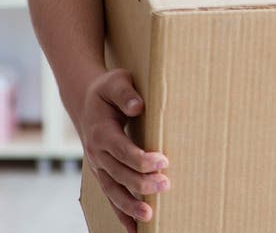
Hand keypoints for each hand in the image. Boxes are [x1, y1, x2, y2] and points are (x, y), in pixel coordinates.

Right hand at [80, 68, 169, 230]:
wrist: (85, 100)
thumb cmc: (106, 89)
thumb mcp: (115, 81)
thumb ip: (125, 93)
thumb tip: (138, 106)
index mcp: (101, 133)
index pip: (123, 151)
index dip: (142, 159)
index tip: (163, 161)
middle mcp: (97, 154)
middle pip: (120, 175)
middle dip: (142, 183)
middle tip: (166, 185)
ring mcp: (98, 167)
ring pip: (113, 191)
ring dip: (131, 205)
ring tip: (149, 216)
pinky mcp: (103, 173)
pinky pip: (111, 196)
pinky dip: (121, 214)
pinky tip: (134, 229)